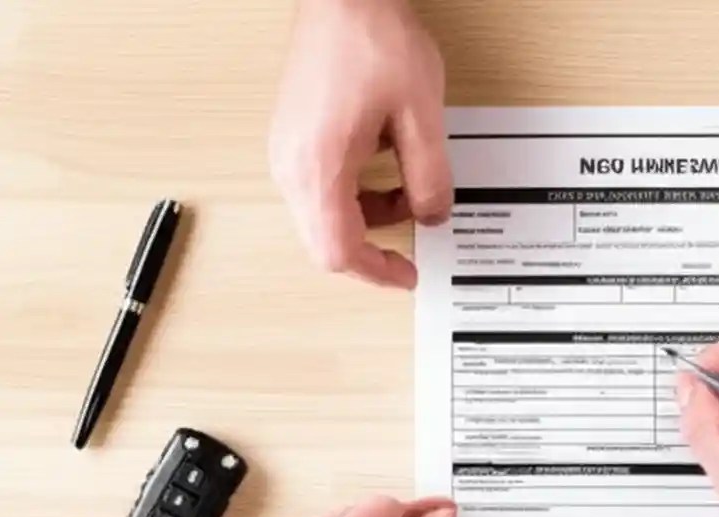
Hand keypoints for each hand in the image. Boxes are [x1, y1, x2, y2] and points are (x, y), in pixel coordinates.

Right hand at [269, 0, 451, 288]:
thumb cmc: (370, 39)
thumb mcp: (421, 115)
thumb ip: (430, 176)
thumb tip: (433, 215)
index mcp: (317, 166)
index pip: (338, 252)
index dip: (377, 272)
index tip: (408, 275)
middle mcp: (290, 165)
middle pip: (324, 242)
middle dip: (372, 250)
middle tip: (410, 253)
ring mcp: (286, 151)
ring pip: (323, 216)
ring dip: (369, 217)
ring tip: (411, 193)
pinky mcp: (293, 138)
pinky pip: (320, 187)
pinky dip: (356, 193)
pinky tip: (388, 169)